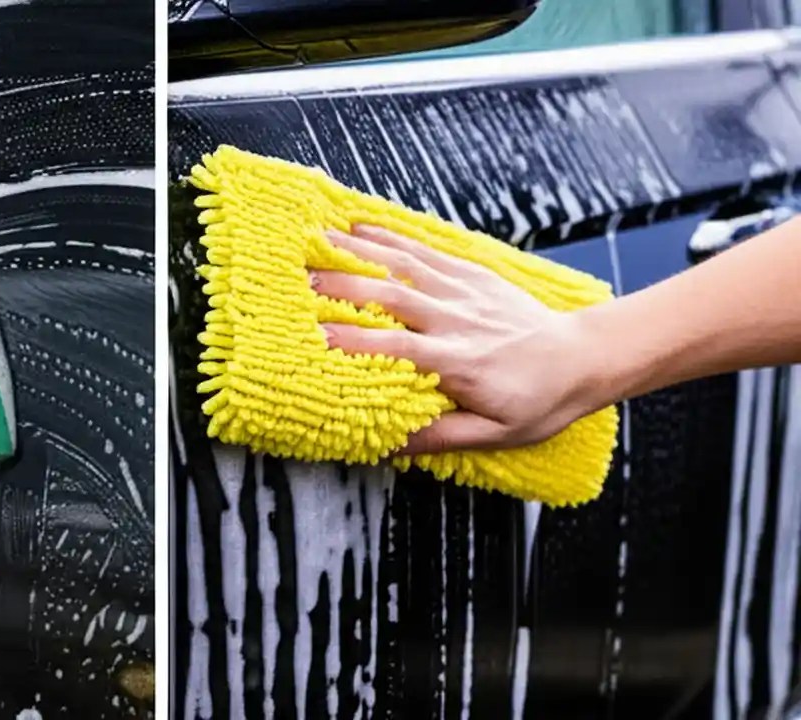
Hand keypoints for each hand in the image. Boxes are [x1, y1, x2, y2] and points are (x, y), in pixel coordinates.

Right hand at [314, 225, 598, 454]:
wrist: (584, 358)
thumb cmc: (539, 401)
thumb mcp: (495, 434)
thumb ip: (441, 436)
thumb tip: (389, 443)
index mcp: (458, 364)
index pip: (395, 349)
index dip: (352, 341)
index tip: (313, 335)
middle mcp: (456, 322)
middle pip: (390, 298)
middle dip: (343, 286)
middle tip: (301, 278)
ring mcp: (464, 293)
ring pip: (404, 266)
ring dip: (359, 251)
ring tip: (319, 239)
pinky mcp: (473, 275)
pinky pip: (427, 252)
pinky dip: (392, 237)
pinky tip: (362, 227)